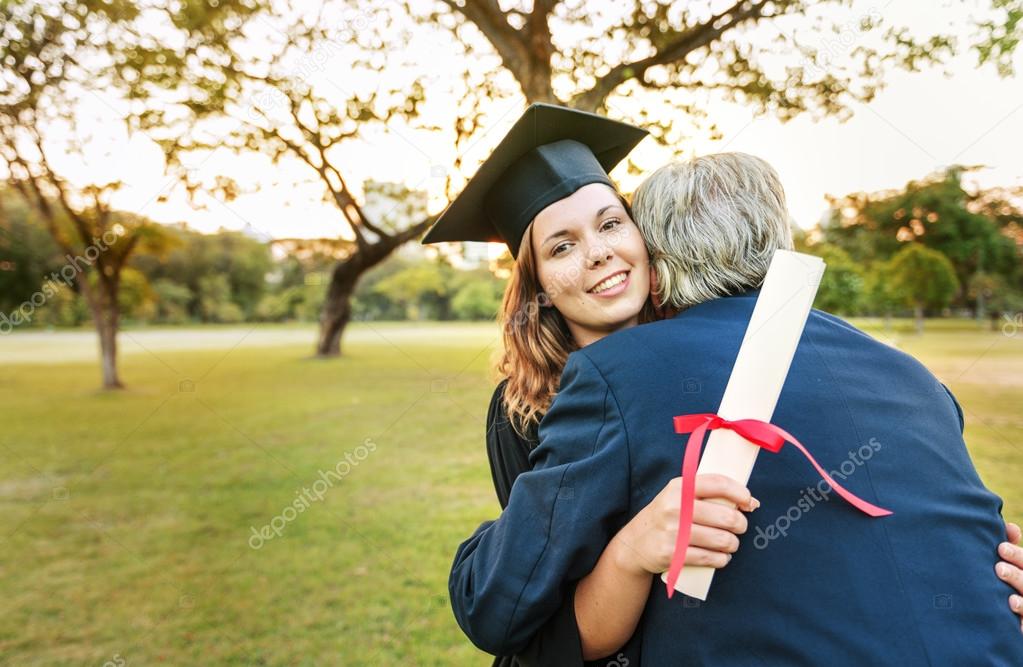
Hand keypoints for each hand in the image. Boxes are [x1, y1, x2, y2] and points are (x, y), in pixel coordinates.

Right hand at [613, 474, 757, 575]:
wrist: (634, 543)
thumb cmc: (665, 517)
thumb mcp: (678, 496)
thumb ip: (708, 494)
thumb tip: (751, 502)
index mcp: (679, 487)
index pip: (718, 484)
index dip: (740, 493)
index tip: (749, 502)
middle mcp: (676, 507)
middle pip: (726, 516)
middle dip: (740, 524)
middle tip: (739, 527)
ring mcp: (673, 532)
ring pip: (722, 540)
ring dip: (732, 544)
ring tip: (729, 543)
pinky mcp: (673, 554)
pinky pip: (710, 558)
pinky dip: (722, 559)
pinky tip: (722, 556)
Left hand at [997, 521, 1022, 632]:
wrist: (993, 613)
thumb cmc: (998, 581)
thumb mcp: (1005, 563)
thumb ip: (1008, 546)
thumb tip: (1011, 528)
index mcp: (1022, 572)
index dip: (1017, 556)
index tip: (1000, 548)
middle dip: (1016, 576)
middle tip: (998, 568)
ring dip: (1021, 602)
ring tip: (1008, 597)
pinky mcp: (1021, 626)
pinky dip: (1021, 621)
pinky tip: (1011, 612)